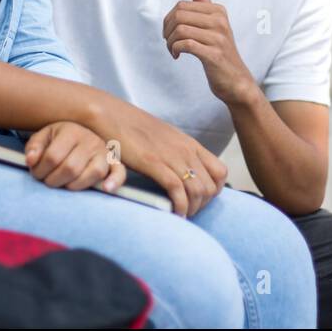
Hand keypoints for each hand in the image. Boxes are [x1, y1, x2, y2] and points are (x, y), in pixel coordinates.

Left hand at [23, 121, 126, 192]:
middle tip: (48, 180)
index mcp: (71, 130)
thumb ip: (34, 148)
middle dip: (53, 180)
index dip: (39, 170)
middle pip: (70, 168)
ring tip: (65, 184)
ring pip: (93, 173)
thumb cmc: (59, 139)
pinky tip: (105, 189)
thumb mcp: (43, 138)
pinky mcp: (114, 163)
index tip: (35, 173)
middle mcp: (91, 140)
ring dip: (75, 185)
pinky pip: (120, 173)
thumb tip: (30, 160)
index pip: (53, 157)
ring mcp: (104, 152)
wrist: (81, 132)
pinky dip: (114, 182)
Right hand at [90, 99, 227, 218]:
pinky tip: (174, 213)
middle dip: (203, 205)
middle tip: (188, 212)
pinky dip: (179, 206)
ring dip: (191, 209)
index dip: (214, 191)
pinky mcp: (153, 162)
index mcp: (190, 144)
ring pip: (197, 190)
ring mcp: (170, 156)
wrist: (111, 114)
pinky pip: (176, 189)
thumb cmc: (134, 129)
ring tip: (181, 216)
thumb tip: (183, 173)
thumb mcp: (164, 139)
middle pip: (211, 186)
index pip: (220, 172)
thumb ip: (176, 154)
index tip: (200, 200)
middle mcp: (185, 150)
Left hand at [162, 0, 257, 107]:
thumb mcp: (214, 25)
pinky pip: (186, 44)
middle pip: (179, 15)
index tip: (170, 32)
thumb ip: (203, 4)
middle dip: (167, 29)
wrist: (236, 80)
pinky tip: (177, 56)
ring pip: (180, 30)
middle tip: (169, 41)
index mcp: (218, 11)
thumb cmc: (220, 52)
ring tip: (173, 50)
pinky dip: (175, 49)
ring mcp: (218, 38)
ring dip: (170, 42)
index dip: (169, 18)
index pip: (182, 5)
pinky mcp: (214, 54)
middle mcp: (220, 21)